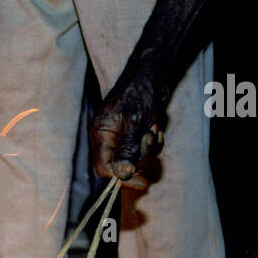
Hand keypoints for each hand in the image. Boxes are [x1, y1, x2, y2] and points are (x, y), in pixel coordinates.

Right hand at [90, 72, 163, 191]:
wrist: (152, 74)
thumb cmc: (139, 93)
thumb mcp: (134, 122)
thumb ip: (128, 149)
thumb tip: (124, 173)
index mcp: (101, 136)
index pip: (104, 168)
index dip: (121, 178)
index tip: (141, 182)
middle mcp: (109, 139)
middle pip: (120, 165)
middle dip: (138, 161)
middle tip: (149, 158)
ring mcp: (122, 136)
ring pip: (136, 157)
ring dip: (148, 148)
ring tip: (153, 129)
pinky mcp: (135, 133)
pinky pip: (145, 149)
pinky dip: (154, 142)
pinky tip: (157, 128)